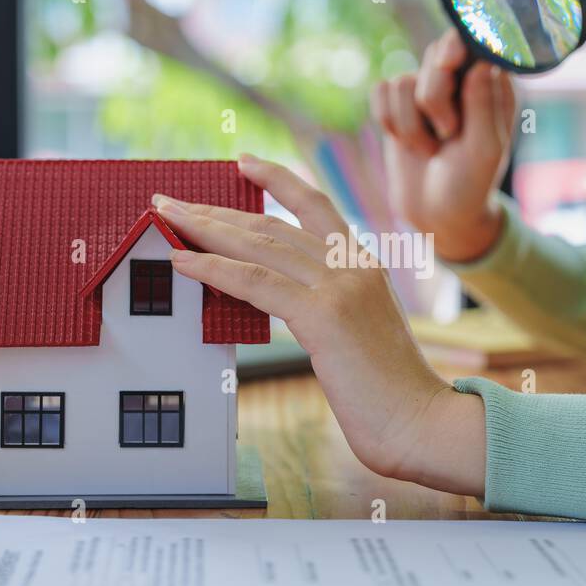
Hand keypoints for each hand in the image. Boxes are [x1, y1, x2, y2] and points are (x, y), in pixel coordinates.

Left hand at [154, 153, 486, 497]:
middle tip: (171, 201)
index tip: (242, 162)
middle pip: (272, 223)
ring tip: (165, 218)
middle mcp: (353, 267)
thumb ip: (325, 309)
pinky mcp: (325, 315)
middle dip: (216, 210)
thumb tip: (274, 301)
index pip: (315, 207)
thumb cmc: (389, 396)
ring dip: (203, 229)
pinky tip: (182, 261)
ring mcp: (341, 287)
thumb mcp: (357, 336)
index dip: (276, 181)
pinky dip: (212, 268)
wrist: (420, 424)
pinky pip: (255, 282)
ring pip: (259, 244)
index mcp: (365, 267)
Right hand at [370, 29, 515, 261]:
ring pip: (402, 81)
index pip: (473, 42)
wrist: (438, 216)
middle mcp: (460, 81)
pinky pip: (380, 93)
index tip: (450, 63)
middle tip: (448, 132)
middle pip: (434, 56)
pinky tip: (407, 144)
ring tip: (431, 149)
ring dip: (412, 124)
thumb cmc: (471, 185)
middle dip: (434, 99)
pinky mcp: (398, 106)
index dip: (457, 48)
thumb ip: (484, 106)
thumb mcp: (485, 150)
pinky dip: (389, 122)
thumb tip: (481, 63)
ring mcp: (427, 92)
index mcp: (492, 85)